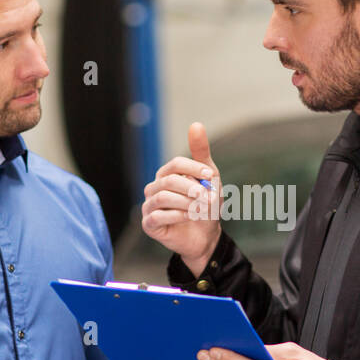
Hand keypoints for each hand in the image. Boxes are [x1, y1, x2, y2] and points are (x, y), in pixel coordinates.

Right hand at [142, 122, 221, 274]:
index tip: (211, 178)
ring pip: (164, 197)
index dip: (195, 169)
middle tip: (208, 198)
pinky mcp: (149, 224)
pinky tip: (190, 218)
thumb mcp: (208, 178)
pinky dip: (179, 216)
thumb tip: (196, 124)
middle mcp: (153, 188)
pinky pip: (159, 216)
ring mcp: (149, 206)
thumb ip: (201, 152)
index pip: (175, 164)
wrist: (205, 235)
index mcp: (166, 175)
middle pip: (170, 180)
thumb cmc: (205, 205)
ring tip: (201, 209)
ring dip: (188, 203)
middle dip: (193, 189)